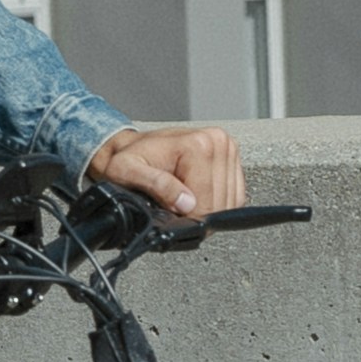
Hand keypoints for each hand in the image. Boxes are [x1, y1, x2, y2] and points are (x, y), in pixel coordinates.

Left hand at [86, 123, 246, 219]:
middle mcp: (219, 143)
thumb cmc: (129, 159)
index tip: (169, 211)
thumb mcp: (126, 171)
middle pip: (219, 204)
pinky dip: (215, 203)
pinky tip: (195, 194)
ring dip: (205, 208)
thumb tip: (185, 203)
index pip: (206, 202)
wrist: (132, 147)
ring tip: (181, 197)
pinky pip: (234, 197)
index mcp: (199, 144)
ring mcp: (228, 151)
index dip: (187, 218)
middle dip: (195, 213)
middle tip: (172, 204)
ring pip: (228, 203)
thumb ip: (155, 184)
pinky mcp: (232, 162)